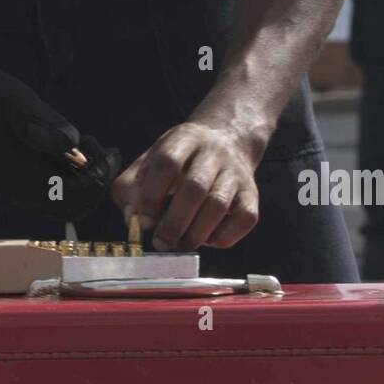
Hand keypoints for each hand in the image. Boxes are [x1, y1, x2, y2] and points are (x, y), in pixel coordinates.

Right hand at [0, 61, 120, 221]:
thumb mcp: (12, 100)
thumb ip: (40, 122)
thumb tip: (71, 142)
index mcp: (21, 180)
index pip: (76, 198)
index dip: (98, 176)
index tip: (103, 147)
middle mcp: (19, 194)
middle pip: (74, 208)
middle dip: (95, 181)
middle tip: (100, 148)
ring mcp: (16, 190)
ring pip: (64, 202)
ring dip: (83, 179)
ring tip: (87, 145)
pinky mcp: (15, 182)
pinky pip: (52, 192)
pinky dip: (70, 176)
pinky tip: (69, 148)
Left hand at [111, 122, 258, 250]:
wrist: (227, 141)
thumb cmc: (180, 160)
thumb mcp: (149, 162)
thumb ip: (132, 189)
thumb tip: (135, 218)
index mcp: (183, 139)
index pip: (167, 162)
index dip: (152, 194)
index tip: (144, 218)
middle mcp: (213, 152)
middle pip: (194, 187)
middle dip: (174, 222)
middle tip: (161, 242)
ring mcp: (236, 172)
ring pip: (218, 205)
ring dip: (196, 233)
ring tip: (181, 245)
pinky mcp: (252, 193)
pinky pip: (244, 219)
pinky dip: (224, 236)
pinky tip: (208, 239)